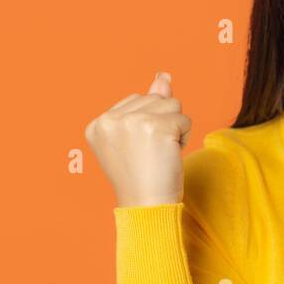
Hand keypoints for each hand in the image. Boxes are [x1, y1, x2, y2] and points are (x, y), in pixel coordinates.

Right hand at [84, 71, 191, 206]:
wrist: (147, 207)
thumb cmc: (144, 177)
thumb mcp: (140, 137)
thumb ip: (149, 103)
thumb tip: (164, 76)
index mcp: (98, 124)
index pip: (138, 100)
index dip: (149, 125)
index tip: (139, 153)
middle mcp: (110, 119)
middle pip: (156, 98)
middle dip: (163, 124)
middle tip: (151, 155)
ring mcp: (131, 121)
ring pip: (172, 105)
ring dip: (175, 130)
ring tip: (160, 154)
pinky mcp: (154, 126)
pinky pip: (184, 119)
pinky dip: (184, 138)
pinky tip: (170, 156)